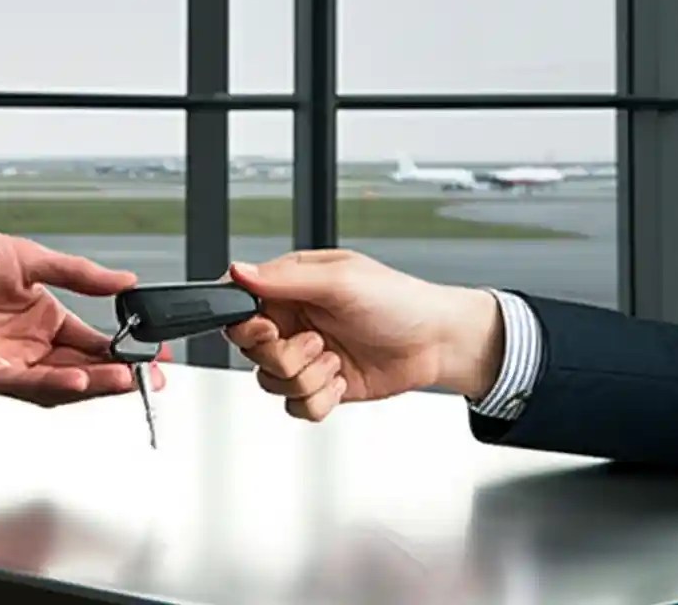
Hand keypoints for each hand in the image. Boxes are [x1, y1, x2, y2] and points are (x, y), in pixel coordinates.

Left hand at [0, 214, 165, 406]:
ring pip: (56, 384)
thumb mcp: (30, 258)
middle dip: (116, 376)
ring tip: (121, 380)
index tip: (152, 355)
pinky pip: (21, 385)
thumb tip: (125, 282)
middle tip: (148, 378)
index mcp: (43, 318)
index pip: (93, 343)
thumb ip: (79, 275)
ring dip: (91, 386)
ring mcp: (4, 362)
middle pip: (81, 369)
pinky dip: (51, 385)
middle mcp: (27, 346)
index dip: (125, 352)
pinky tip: (77, 381)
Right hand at [223, 250, 503, 420]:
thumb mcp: (340, 280)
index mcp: (291, 289)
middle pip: (253, 353)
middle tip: (317, 343)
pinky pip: (297, 407)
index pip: (241, 309)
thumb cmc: (400, 302)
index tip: (269, 329)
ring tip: (336, 359)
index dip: (247, 326)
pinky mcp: (322, 387)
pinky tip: (342, 379)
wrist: (438, 343)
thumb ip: (284, 278)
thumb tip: (238, 270)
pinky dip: (320, 399)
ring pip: (272, 384)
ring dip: (307, 378)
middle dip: (285, 356)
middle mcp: (295, 323)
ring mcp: (307, 357)